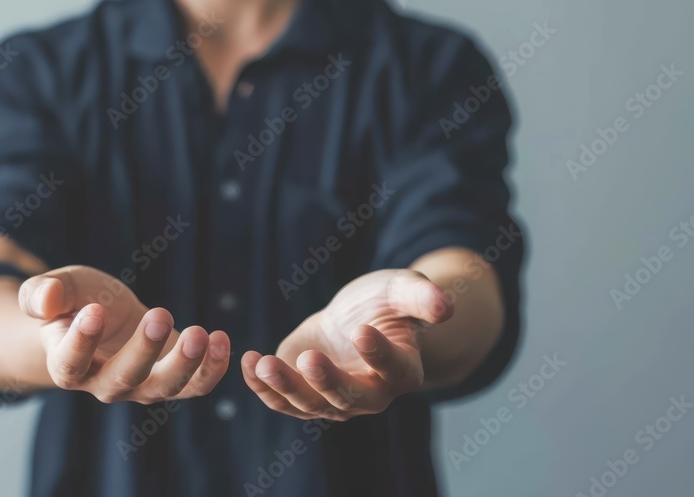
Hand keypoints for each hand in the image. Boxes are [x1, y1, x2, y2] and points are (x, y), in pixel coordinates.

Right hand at [19, 265, 229, 403]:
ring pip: (163, 387)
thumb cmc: (75, 300)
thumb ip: (43, 292)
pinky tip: (221, 340)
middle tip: (159, 313)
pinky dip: (212, 369)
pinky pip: (195, 386)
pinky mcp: (172, 379)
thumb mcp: (60, 287)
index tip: (95, 311)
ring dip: (185, 364)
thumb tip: (44, 300)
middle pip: (122, 378)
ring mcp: (140, 386)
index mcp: (65, 363)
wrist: (103, 315)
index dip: (81, 342)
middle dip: (143, 349)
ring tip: (199, 333)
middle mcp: (103, 383)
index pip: (69, 363)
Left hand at [242, 269, 451, 420]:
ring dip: (284, 387)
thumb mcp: (402, 289)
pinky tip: (247, 362)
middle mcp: (370, 395)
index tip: (363, 332)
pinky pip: (280, 399)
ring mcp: (333, 401)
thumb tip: (446, 306)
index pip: (394, 369)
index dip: (380, 355)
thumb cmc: (384, 302)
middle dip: (327, 382)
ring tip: (262, 364)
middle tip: (309, 358)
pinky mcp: (301, 394)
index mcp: (403, 370)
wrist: (354, 318)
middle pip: (349, 397)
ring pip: (308, 403)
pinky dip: (261, 386)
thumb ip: (422, 297)